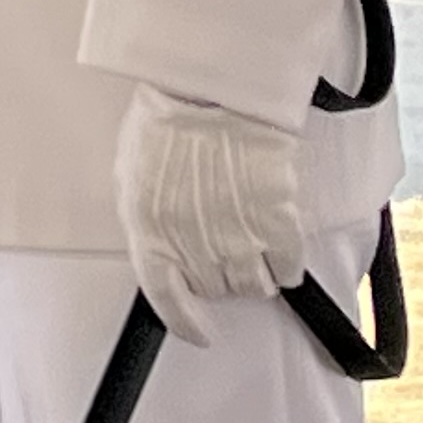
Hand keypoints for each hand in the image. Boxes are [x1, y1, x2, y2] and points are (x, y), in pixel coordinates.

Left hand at [115, 84, 304, 347]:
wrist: (214, 89)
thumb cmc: (167, 123)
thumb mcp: (133, 173)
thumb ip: (145, 218)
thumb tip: (161, 250)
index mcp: (150, 232)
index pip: (165, 299)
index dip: (184, 322)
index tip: (200, 332)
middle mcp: (194, 244)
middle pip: (216, 291)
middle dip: (219, 277)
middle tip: (223, 250)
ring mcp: (239, 237)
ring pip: (255, 286)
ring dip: (254, 273)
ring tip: (252, 243)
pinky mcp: (279, 223)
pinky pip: (289, 267)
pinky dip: (287, 263)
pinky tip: (281, 244)